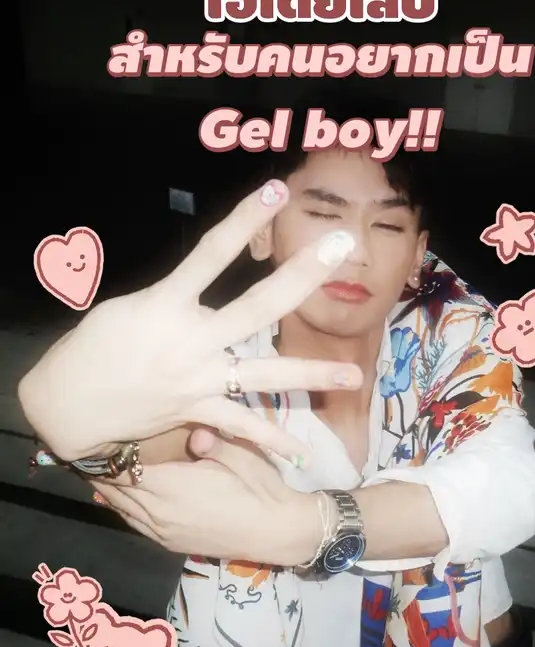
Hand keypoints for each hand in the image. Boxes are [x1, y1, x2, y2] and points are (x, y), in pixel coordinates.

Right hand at [19, 181, 362, 463]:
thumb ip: (173, 296)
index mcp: (166, 305)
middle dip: (300, 276)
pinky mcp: (198, 412)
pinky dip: (269, 441)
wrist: (69, 405)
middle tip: (340, 248)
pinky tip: (300, 455)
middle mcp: (191, 342)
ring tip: (353, 377)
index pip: (211, 254)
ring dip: (310, 375)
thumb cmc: (92, 347)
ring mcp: (200, 381)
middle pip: (256, 307)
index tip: (277, 191)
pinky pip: (240, 427)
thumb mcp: (128, 307)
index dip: (244, 219)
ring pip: (264, 375)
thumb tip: (203, 287)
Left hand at [91, 457, 317, 565]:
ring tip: (93, 468)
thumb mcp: (240, 454)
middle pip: (117, 490)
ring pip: (122, 509)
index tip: (95, 435)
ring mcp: (163, 532)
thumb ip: (211, 440)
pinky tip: (114, 496)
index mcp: (174, 488)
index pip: (126, 469)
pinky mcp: (170, 543)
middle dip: (100, 470)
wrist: (278, 531)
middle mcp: (160, 513)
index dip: (107, 454)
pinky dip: (121, 507)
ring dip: (108, 489)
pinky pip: (134, 523)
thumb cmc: (260, 488)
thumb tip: (193, 432)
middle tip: (86, 446)